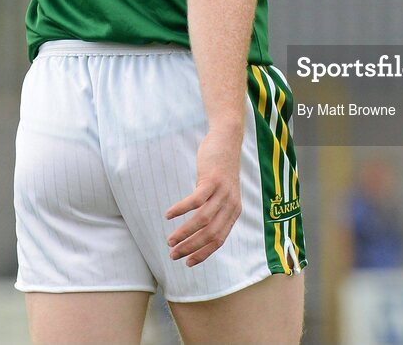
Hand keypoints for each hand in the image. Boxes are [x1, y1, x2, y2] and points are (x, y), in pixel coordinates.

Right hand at [165, 125, 242, 266]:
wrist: (227, 140)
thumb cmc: (221, 168)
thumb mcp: (224, 193)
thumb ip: (216, 210)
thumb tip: (200, 231)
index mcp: (234, 211)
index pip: (219, 240)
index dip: (203, 253)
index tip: (188, 263)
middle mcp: (230, 204)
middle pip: (210, 234)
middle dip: (190, 248)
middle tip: (173, 254)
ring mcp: (222, 192)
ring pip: (202, 220)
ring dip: (185, 232)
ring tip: (170, 240)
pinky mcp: (212, 180)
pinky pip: (195, 200)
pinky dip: (181, 209)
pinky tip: (168, 215)